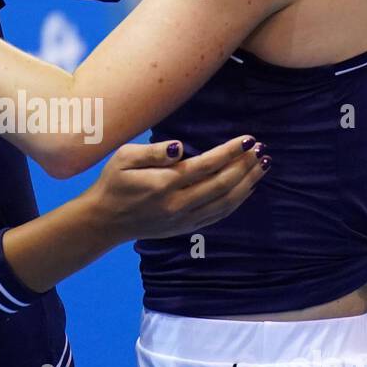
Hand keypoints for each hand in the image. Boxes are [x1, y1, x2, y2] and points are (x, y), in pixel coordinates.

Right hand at [86, 136, 266, 242]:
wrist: (104, 220)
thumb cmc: (113, 183)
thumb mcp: (124, 157)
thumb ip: (154, 151)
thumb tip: (180, 148)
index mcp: (164, 183)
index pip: (206, 165)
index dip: (230, 152)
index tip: (248, 139)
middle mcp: (177, 204)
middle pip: (222, 184)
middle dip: (245, 166)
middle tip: (262, 149)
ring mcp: (183, 218)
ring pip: (224, 202)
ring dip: (247, 184)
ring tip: (262, 166)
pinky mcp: (185, 227)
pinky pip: (218, 215)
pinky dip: (237, 201)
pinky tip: (247, 188)